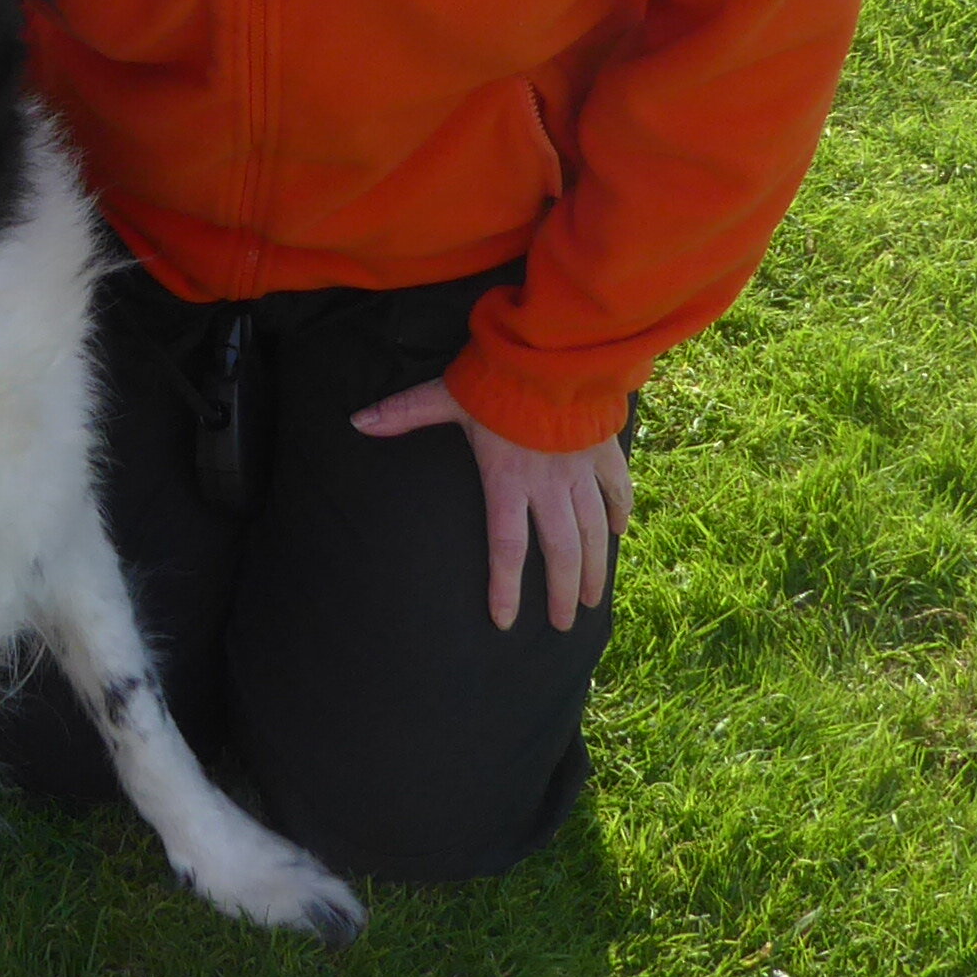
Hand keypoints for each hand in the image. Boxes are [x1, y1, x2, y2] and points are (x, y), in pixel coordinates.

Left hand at [348, 378, 632, 633]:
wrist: (556, 351)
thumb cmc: (498, 376)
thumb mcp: (447, 396)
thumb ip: (405, 413)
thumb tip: (357, 422)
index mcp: (508, 481)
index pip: (506, 549)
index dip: (504, 589)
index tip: (504, 623)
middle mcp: (549, 486)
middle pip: (559, 553)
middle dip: (560, 594)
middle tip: (561, 625)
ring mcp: (581, 471)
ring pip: (593, 532)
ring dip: (593, 569)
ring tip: (590, 600)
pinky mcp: (605, 451)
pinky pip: (618, 489)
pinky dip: (619, 512)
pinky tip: (618, 532)